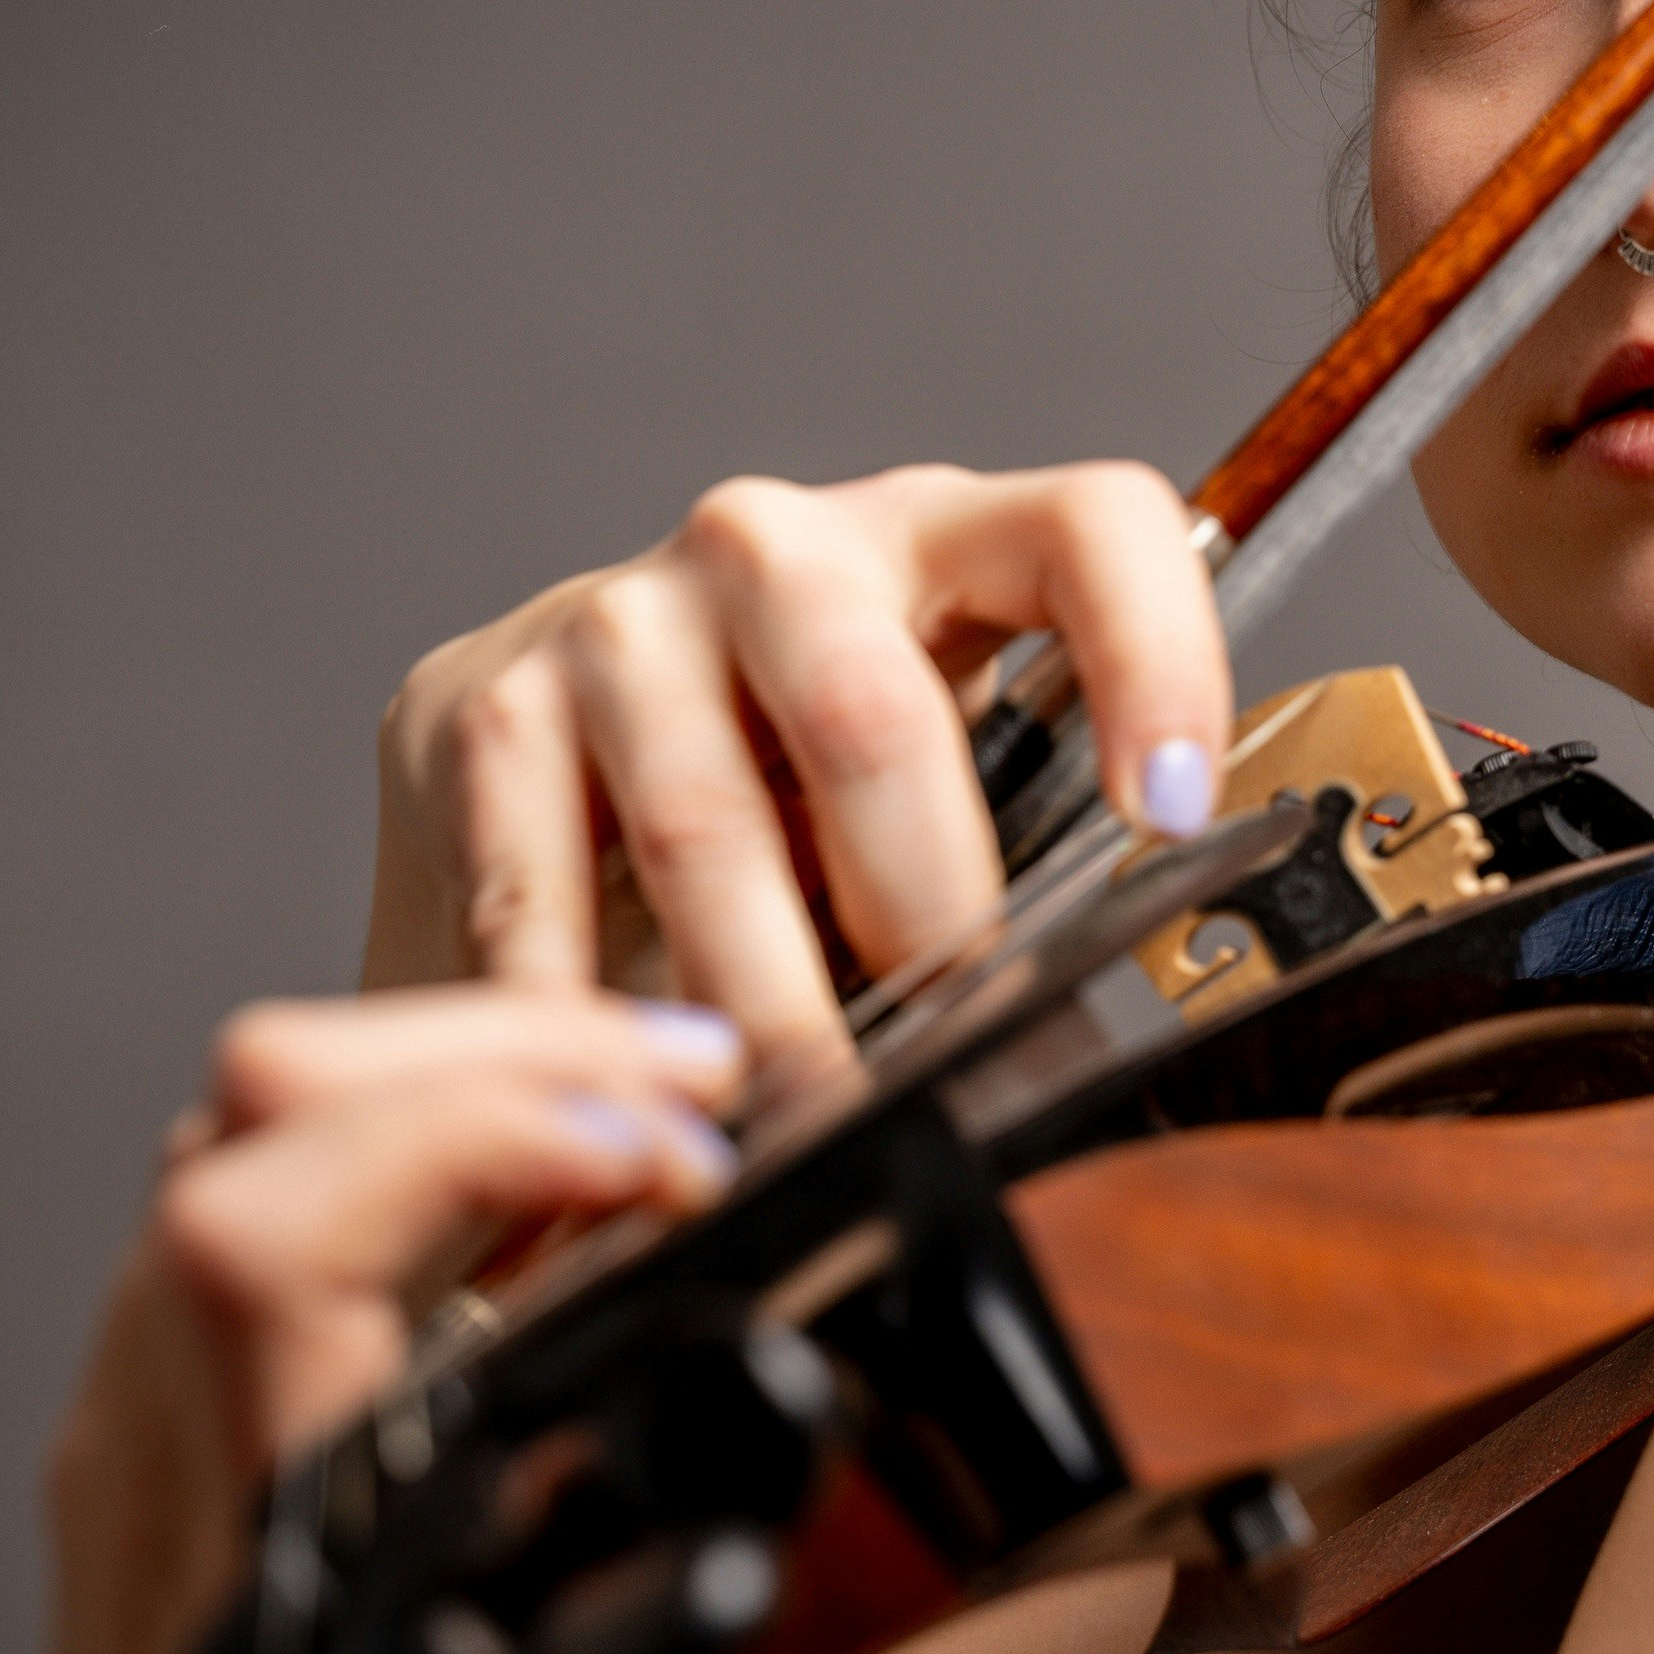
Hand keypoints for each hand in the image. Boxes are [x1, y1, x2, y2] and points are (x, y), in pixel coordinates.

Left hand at [49, 987, 746, 1653]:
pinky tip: (555, 1217)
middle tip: (696, 1087)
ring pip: (236, 1149)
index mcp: (250, 1577)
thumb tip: (686, 1475)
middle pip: (245, 1123)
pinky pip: (254, 1230)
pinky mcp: (162, 1469)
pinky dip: (417, 1163)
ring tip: (649, 1120)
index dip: (478, 1125)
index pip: (277, 1238)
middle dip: (495, 1038)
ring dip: (456, 1084)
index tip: (671, 1152)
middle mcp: (160, 1494)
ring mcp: (136, 1469)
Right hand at [361, 462, 1235, 1055]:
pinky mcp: (483, 706)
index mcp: (938, 537)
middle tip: (946, 1053)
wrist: (562, 749)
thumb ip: (1025, 842)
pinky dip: (593, 1023)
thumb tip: (1107, 1015)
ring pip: (708, 829)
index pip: (1089, 529)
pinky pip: (541, 894)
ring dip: (764, 1007)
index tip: (1170, 815)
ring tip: (806, 1124)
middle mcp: (774, 548)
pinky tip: (633, 1103)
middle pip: (872, 718)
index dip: (1151, 659)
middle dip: (921, 916)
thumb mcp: (936, 776)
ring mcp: (618, 619)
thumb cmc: (794, 778)